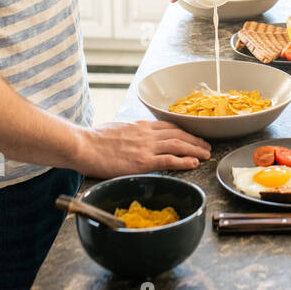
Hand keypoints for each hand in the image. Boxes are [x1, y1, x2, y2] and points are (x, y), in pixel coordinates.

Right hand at [77, 120, 210, 176]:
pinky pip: (169, 160)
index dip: (184, 131)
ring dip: (195, 149)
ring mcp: (146, 147)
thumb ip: (130, 133)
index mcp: (140, 126)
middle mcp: (147, 134)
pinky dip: (184, 161)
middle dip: (195, 140)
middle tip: (206, 145)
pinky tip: (194, 163)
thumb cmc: (94, 140)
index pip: (168, 126)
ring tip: (206, 154)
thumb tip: (133, 137)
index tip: (193, 136)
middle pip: (178, 134)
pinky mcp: (142, 162)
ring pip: (178, 145)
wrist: (84, 146)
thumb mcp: (117, 129)